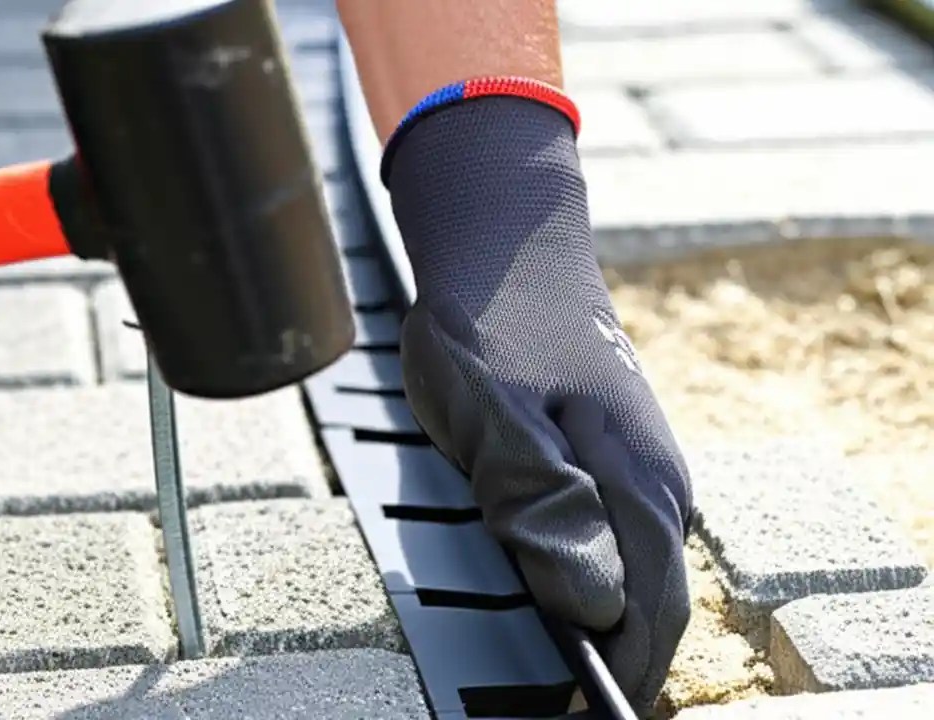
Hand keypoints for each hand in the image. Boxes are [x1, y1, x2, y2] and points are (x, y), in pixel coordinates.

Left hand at [385, 95, 692, 714]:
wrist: (507, 246)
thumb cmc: (490, 327)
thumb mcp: (493, 413)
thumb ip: (540, 503)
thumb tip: (591, 601)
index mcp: (638, 481)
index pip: (648, 611)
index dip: (619, 675)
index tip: (575, 714)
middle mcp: (658, 480)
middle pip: (656, 600)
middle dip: (620, 661)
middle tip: (562, 702)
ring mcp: (643, 464)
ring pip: (641, 568)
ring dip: (610, 623)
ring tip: (565, 667)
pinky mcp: (617, 453)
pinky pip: (622, 536)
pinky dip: (600, 578)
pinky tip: (564, 589)